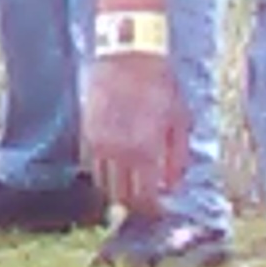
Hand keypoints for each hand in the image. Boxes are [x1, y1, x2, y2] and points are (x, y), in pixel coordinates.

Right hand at [82, 52, 185, 218]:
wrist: (127, 55)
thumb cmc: (160, 85)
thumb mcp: (180, 120)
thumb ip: (177, 157)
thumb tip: (173, 187)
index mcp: (144, 152)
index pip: (145, 199)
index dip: (153, 210)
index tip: (160, 211)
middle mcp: (118, 153)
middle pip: (122, 198)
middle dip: (135, 205)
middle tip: (147, 202)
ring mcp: (98, 144)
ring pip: (103, 185)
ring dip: (118, 191)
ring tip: (132, 187)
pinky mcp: (86, 133)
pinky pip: (93, 166)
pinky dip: (105, 174)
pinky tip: (118, 168)